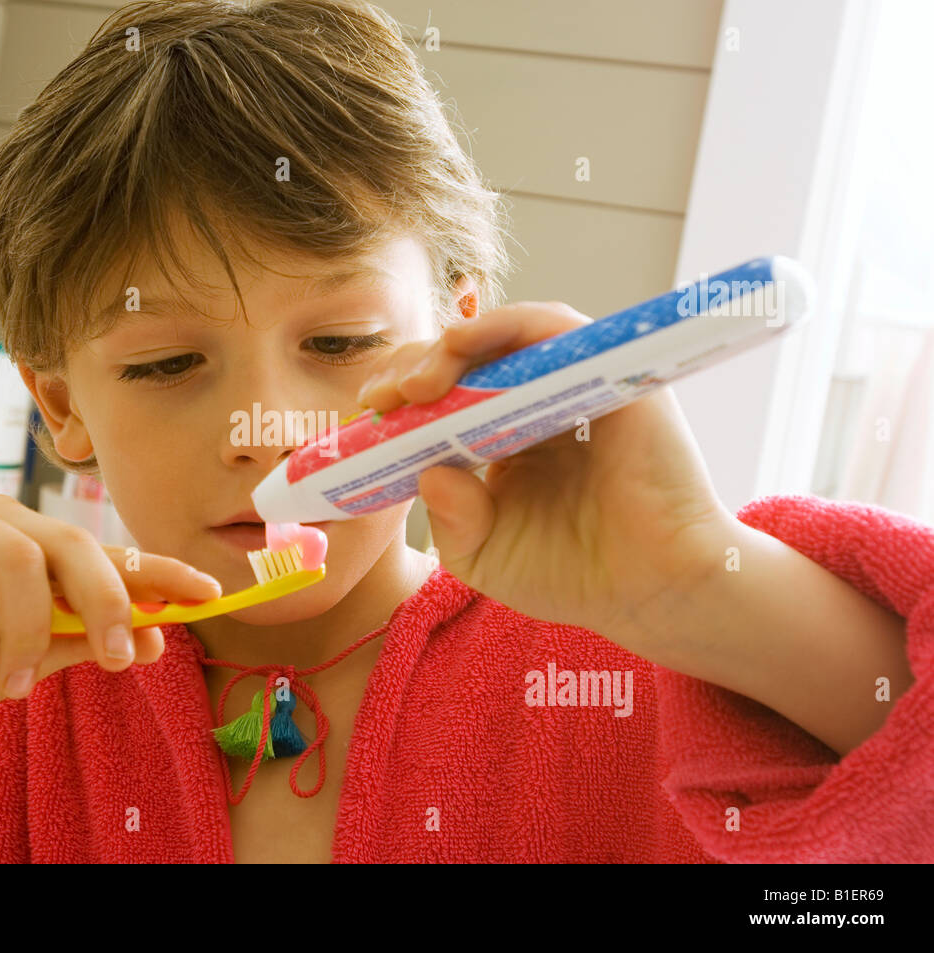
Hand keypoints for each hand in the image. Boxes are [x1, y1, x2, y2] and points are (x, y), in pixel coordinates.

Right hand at [0, 493, 222, 750]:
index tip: (207, 593)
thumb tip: (152, 639)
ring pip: (16, 559)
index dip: (158, 569)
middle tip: (114, 659)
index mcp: (33, 548)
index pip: (106, 551)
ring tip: (5, 685)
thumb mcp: (23, 662)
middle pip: (71, 542)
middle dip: (106, 602)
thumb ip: (80, 642)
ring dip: (20, 635)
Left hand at [358, 301, 733, 666]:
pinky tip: (461, 349)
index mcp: (508, 437)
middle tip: (383, 397)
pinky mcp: (611, 375)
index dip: (402, 394)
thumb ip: (449, 519)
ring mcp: (575, 385)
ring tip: (415, 383)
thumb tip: (427, 472)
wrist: (652, 594)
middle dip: (415, 367)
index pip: (448, 393)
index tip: (368, 413)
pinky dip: (503, 326)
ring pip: (504, 334)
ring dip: (450, 345)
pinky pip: (554, 328)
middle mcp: (540, 402)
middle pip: (468, 356)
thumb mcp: (482, 555)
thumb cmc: (572, 575)